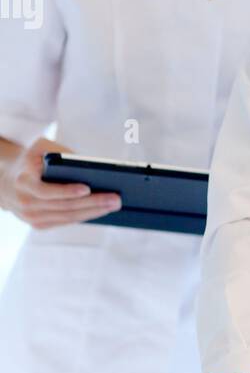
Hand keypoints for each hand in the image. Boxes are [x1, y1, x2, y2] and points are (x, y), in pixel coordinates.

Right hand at [0, 137, 121, 227]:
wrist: (5, 181)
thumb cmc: (29, 159)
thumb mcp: (40, 147)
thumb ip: (61, 152)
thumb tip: (88, 166)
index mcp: (23, 183)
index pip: (46, 191)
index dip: (67, 191)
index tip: (87, 188)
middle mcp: (26, 204)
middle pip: (64, 207)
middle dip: (92, 203)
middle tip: (115, 199)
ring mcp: (32, 218)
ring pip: (68, 217)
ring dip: (93, 212)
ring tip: (114, 204)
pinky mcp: (39, 225)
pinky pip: (66, 221)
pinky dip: (85, 216)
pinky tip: (102, 210)